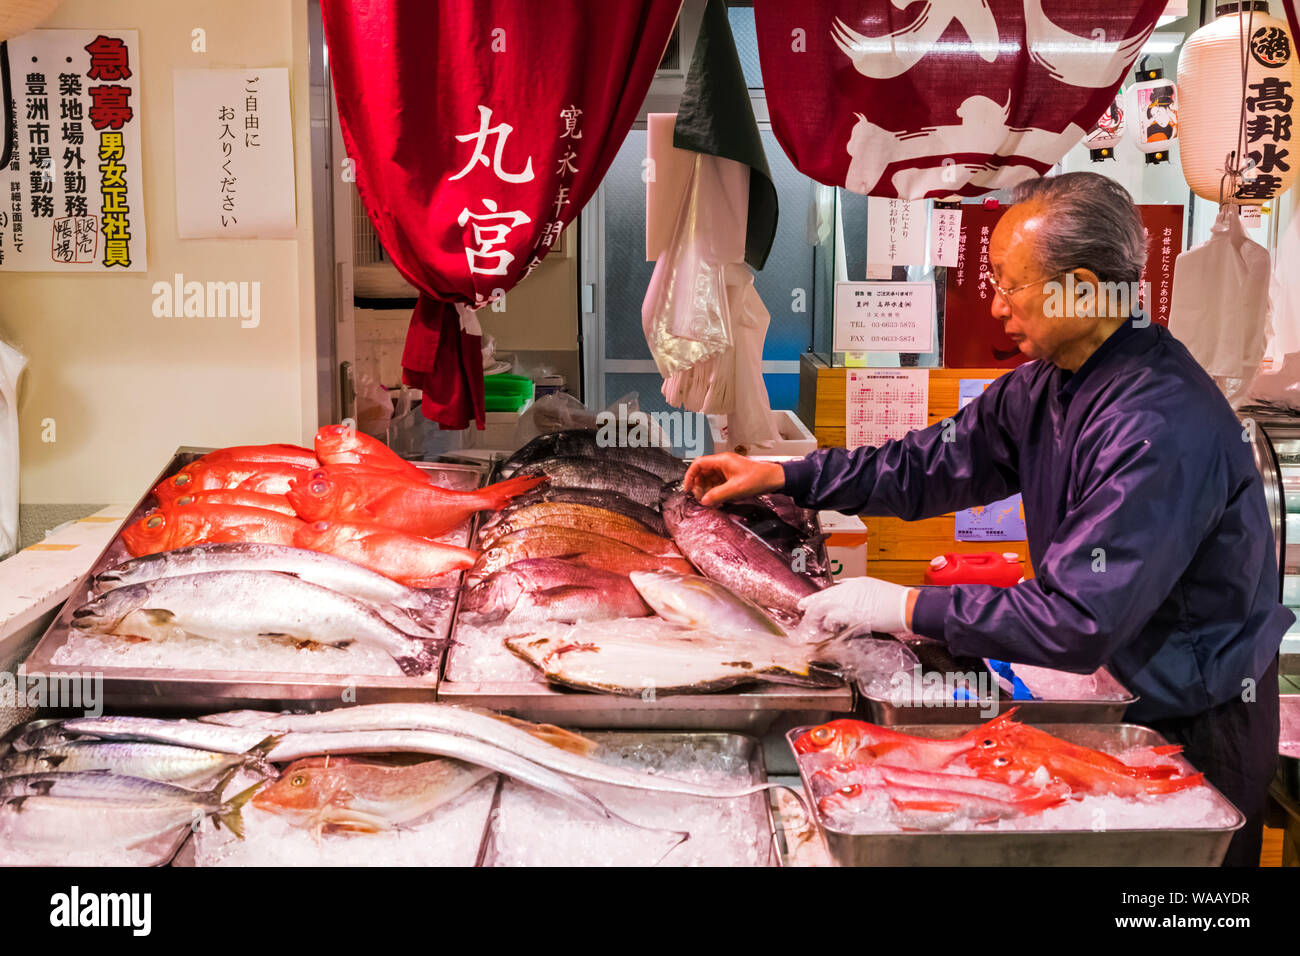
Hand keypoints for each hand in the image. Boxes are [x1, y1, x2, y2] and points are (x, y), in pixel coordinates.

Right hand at [683, 453, 784, 506]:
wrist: (774, 479)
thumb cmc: (758, 479)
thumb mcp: (735, 489)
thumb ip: (717, 495)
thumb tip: (704, 501)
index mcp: (722, 460)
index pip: (698, 464)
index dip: (690, 476)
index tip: (688, 488)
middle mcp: (722, 463)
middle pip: (702, 472)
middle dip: (698, 485)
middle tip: (699, 498)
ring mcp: (727, 470)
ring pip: (709, 478)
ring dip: (706, 489)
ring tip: (708, 501)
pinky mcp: (731, 476)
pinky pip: (717, 483)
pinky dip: (714, 491)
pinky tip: (716, 500)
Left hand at [796, 577, 913, 639]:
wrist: (907, 606)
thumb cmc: (896, 601)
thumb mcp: (875, 590)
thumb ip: (859, 594)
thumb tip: (848, 600)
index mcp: (855, 584)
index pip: (829, 590)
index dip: (816, 598)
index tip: (806, 604)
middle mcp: (849, 590)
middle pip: (822, 597)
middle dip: (810, 606)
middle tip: (803, 614)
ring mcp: (850, 601)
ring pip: (823, 607)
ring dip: (817, 618)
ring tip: (814, 626)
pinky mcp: (852, 614)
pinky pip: (833, 619)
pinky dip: (830, 625)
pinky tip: (830, 629)